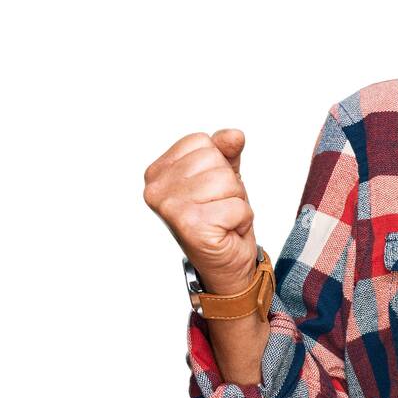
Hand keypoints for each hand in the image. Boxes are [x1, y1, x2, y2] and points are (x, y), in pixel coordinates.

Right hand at [144, 128, 257, 292]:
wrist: (226, 262)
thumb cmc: (220, 218)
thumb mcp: (223, 176)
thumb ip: (225, 151)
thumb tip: (234, 134)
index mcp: (158, 172)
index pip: (201, 142)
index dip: (218, 164)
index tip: (211, 190)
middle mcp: (156, 189)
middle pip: (215, 160)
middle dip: (229, 184)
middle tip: (219, 206)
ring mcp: (171, 207)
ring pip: (228, 181)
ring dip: (236, 202)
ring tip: (223, 217)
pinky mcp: (191, 225)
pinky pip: (237, 206)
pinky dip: (241, 219)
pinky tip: (227, 230)